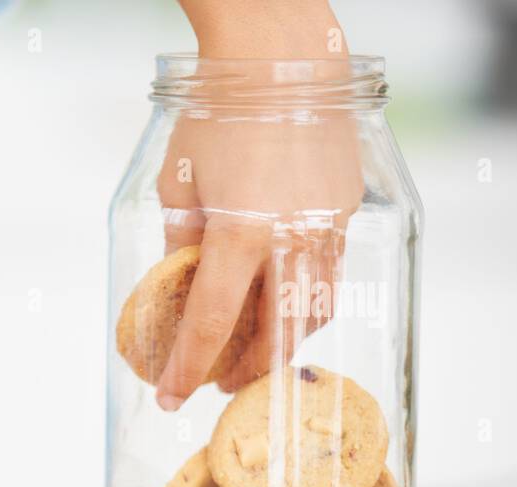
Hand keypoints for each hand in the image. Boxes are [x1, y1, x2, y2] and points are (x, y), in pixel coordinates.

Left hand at [155, 0, 364, 409]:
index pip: (210, 325)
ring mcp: (324, 227)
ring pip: (312, 311)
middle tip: (218, 381)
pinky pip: (329, 273)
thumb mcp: (178, 183)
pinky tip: (283, 304)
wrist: (280, 59)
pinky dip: (305, 301)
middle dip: (245, 368)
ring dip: (281, 341)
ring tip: (253, 351)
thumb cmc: (218, 113)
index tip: (172, 397)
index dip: (188, 368)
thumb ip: (179, 240)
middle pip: (273, 334)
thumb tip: (177, 281)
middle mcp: (289, 240)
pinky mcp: (344, 210)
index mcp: (238, 236)